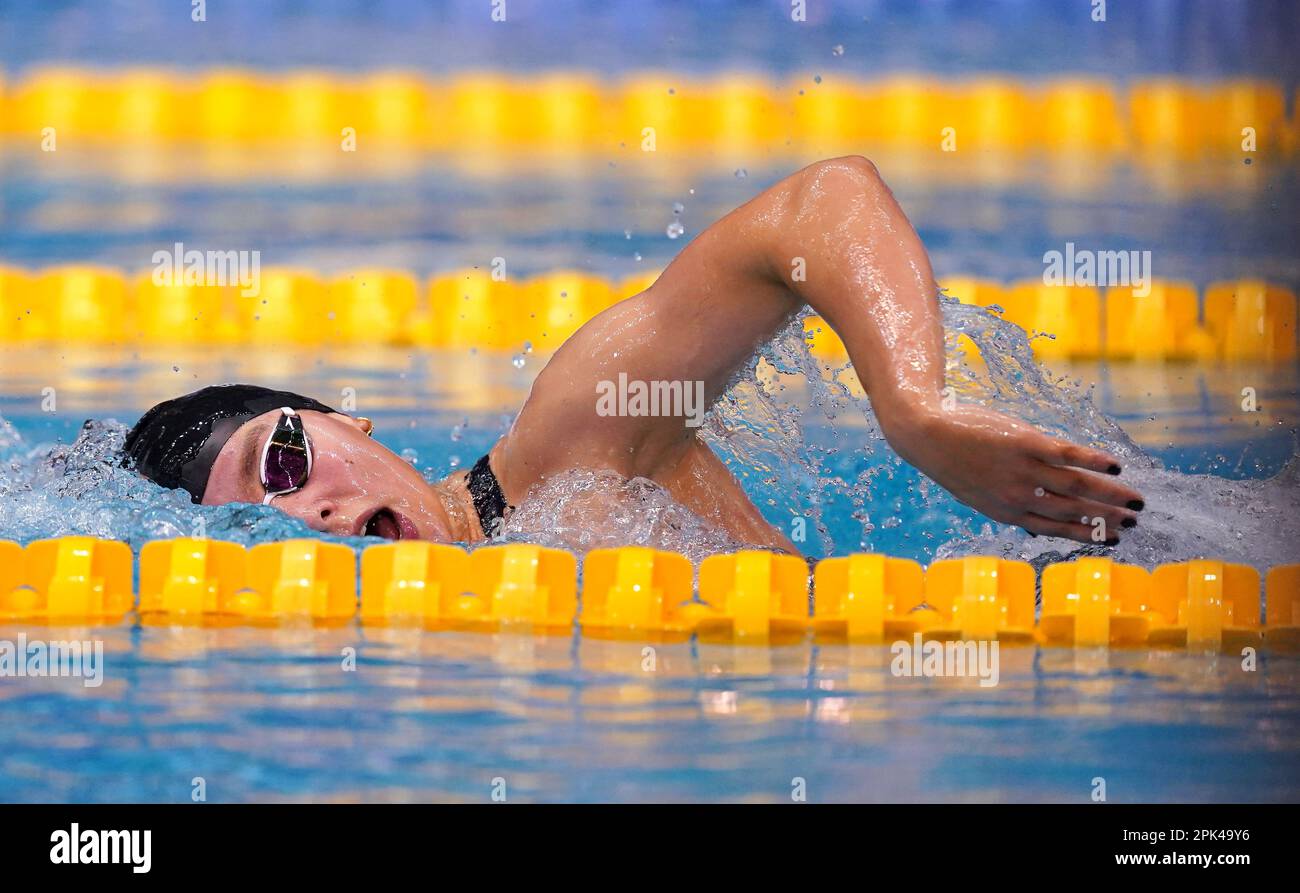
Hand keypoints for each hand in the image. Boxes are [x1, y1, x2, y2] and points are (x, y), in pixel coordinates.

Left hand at [884, 404, 1144, 543]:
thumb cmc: (953, 461)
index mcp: (1007, 512)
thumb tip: (1036, 524)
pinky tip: (1116, 466)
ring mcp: (1023, 470)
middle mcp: (1018, 496)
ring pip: (1077, 486)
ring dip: (1110, 494)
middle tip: (1136, 521)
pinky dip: (1094, 461)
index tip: (1114, 539)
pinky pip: (1067, 455)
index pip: (1056, 528)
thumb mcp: (978, 495)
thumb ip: (1008, 507)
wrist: (927, 435)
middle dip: (1107, 518)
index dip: (1088, 534)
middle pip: (1072, 510)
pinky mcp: (1025, 443)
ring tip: (1136, 499)